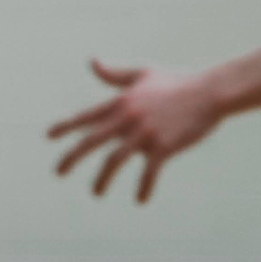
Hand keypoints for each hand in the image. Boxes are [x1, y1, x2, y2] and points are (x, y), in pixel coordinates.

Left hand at [48, 61, 222, 201]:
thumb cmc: (178, 82)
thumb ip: (115, 75)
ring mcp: (145, 132)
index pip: (86, 116)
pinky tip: (140, 200)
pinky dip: (143, 187)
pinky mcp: (164, 145)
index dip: (66, 126)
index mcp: (122, 101)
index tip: (49, 136)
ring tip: (96, 193)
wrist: (211, 91)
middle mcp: (128, 117)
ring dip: (102, 180)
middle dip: (71, 157)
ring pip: (114, 160)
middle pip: (91, 140)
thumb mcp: (144, 74)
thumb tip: (92, 62)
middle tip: (58, 172)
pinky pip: (148, 171)